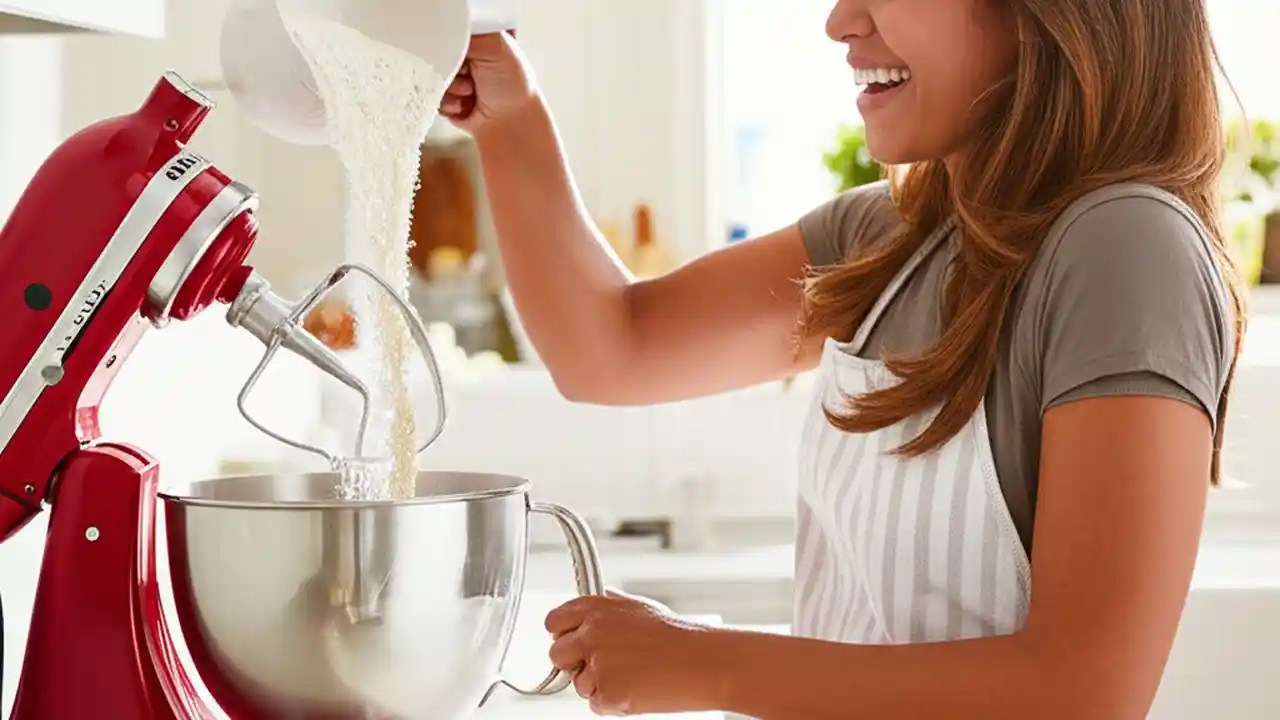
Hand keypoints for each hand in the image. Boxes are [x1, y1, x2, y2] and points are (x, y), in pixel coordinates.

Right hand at [440, 32, 538, 134]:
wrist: (513, 123)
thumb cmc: (513, 85)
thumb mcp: (496, 46)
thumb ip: (466, 35)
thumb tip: (443, 38)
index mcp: (475, 37)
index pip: (448, 32)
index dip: (452, 45)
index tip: (463, 55)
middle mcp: (462, 56)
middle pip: (436, 55)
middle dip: (452, 68)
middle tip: (470, 74)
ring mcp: (451, 77)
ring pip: (431, 76)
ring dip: (451, 88)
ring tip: (471, 92)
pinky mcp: (443, 97)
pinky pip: (431, 96)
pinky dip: (447, 103)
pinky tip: (464, 106)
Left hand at [546, 590, 722, 715]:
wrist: (705, 662)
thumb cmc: (680, 637)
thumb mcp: (641, 607)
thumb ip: (610, 605)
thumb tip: (595, 601)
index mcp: (597, 608)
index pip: (554, 621)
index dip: (563, 635)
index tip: (574, 644)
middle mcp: (591, 633)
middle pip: (557, 654)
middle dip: (574, 664)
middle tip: (604, 666)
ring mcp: (597, 663)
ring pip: (578, 684)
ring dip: (599, 685)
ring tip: (633, 676)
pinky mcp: (606, 692)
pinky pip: (596, 705)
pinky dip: (614, 703)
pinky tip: (638, 690)